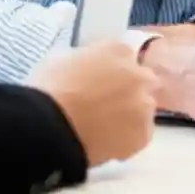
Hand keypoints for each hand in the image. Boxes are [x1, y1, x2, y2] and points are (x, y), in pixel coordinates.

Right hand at [27, 40, 157, 167]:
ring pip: (143, 109)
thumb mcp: (64, 59)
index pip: (124, 57)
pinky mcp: (143, 133)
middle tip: (105, 106)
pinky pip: (139, 136)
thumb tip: (89, 69)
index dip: (112, 72)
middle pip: (141, 81)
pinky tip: (105, 143)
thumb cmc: (50, 89)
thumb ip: (87, 60)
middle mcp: (138, 74)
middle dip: (128, 91)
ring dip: (129, 116)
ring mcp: (144, 104)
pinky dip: (127, 140)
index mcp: (118, 50)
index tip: (100, 84)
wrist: (50, 126)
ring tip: (102, 129)